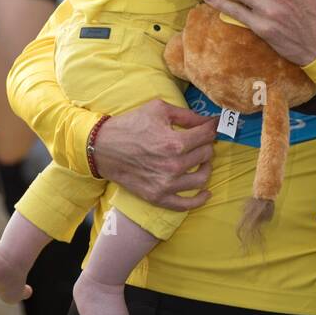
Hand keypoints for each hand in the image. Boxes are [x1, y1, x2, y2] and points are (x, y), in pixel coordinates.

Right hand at [93, 99, 216, 209]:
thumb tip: (209, 120)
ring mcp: (166, 184)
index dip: (212, 127)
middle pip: (206, 155)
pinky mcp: (157, 197)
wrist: (102, 148)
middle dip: (207, 145)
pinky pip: (186, 204)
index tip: (213, 125)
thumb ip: (187, 115)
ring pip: (202, 178)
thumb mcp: (158, 110)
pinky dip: (200, 199)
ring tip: (202, 161)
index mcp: (174, 142)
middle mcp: (173, 165)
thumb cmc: (130, 125)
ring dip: (206, 167)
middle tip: (202, 141)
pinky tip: (206, 192)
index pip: (206, 135)